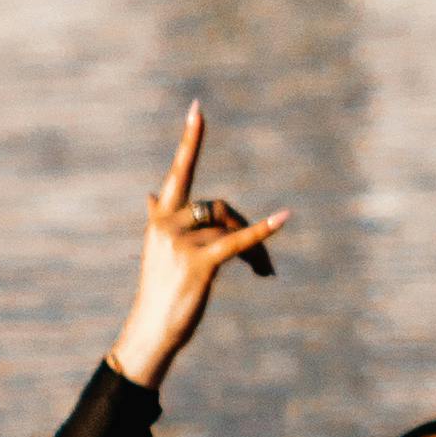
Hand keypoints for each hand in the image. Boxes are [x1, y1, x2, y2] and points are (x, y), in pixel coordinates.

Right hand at [105, 104, 286, 392]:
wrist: (152, 328)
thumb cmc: (159, 288)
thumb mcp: (156, 249)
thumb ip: (157, 218)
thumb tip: (149, 193)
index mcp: (162, 216)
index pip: (179, 171)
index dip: (191, 140)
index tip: (198, 108)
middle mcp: (169, 223)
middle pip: (222, 207)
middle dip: (247, 228)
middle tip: (261, 263)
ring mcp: (183, 242)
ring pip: (232, 227)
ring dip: (256, 248)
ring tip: (264, 271)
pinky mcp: (200, 263)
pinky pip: (236, 240)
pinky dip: (262, 230)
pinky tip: (285, 216)